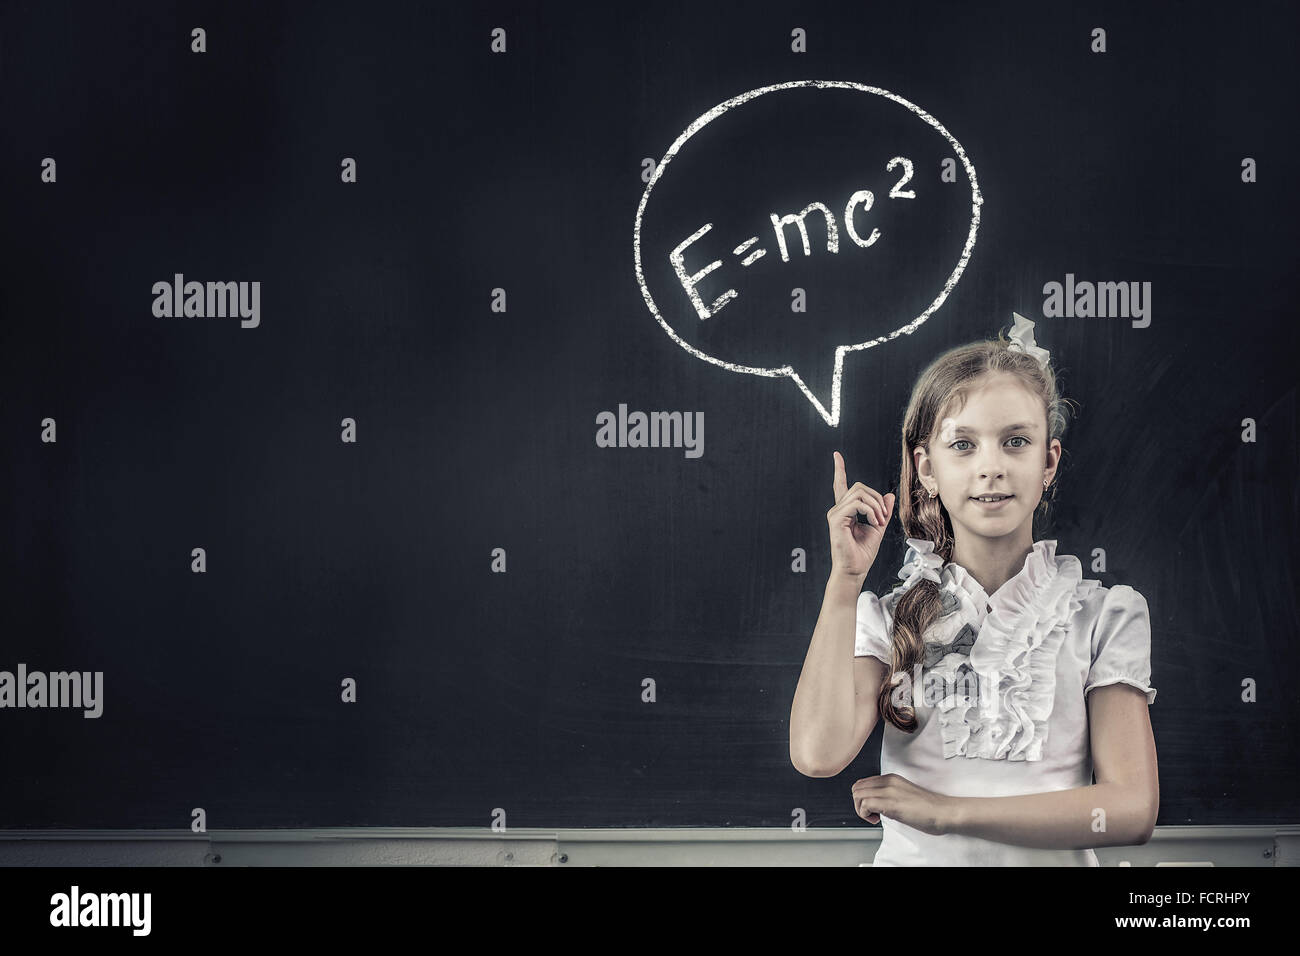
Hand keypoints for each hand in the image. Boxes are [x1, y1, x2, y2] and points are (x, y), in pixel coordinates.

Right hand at [827, 451, 893, 578]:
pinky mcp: (836, 519)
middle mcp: (838, 510)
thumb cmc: (863, 553)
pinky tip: (875, 522)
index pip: (841, 485)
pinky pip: (857, 503)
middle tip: (883, 516)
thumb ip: (883, 511)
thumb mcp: (878, 528)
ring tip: (880, 521)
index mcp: (845, 511)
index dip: (839, 470)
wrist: (855, 570)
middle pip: (859, 487)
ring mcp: (835, 514)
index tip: (836, 455)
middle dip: (876, 497)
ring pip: (859, 493)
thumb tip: (889, 495)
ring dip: (876, 505)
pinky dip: (871, 511)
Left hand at [851, 773, 954, 835]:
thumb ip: (890, 795)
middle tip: (871, 814)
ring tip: (875, 818)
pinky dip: (865, 814)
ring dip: (861, 809)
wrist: (943, 812)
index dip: (863, 797)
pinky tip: (877, 820)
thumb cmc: (929, 809)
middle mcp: (888, 781)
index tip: (872, 809)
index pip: (863, 783)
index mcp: (891, 778)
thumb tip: (876, 805)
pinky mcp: (890, 803)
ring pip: (857, 795)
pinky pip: (864, 804)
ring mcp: (889, 791)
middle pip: (857, 787)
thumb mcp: (904, 795)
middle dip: (858, 803)